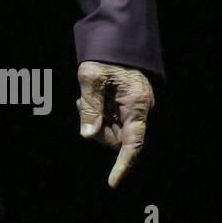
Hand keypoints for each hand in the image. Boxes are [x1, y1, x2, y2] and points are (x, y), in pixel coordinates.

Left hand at [75, 61, 154, 188]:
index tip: (112, 183)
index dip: (123, 165)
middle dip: (97, 130)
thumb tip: (88, 135)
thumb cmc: (103, 55)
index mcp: (137, 104)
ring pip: (111, 130)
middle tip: (81, 104)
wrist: (114, 39)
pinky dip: (98, 114)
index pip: (132, 143)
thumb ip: (90, 108)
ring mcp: (133, 109)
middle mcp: (139, 109)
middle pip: (117, 138)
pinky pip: (110, 120)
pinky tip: (91, 98)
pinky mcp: (126, 107)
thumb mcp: (90, 79)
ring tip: (85, 98)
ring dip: (95, 120)